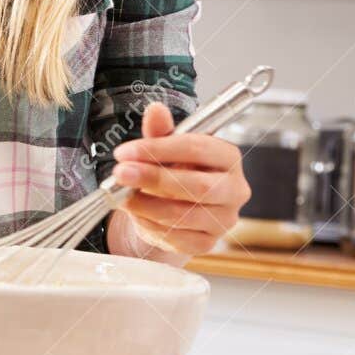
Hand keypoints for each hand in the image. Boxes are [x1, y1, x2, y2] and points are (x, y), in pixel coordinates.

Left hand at [107, 101, 249, 259]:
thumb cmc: (175, 169)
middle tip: (120, 173)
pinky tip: (136, 214)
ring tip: (121, 195)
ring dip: (145, 205)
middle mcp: (234, 190)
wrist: (173, 205)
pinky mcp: (207, 243)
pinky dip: (150, 225)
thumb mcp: (166, 146)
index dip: (158, 149)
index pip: (198, 149)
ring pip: (183, 215)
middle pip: (197, 186)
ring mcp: (224, 219)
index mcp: (228, 157)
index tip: (125, 152)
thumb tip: (156, 110)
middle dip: (153, 179)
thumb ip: (161, 130)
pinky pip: (176, 238)